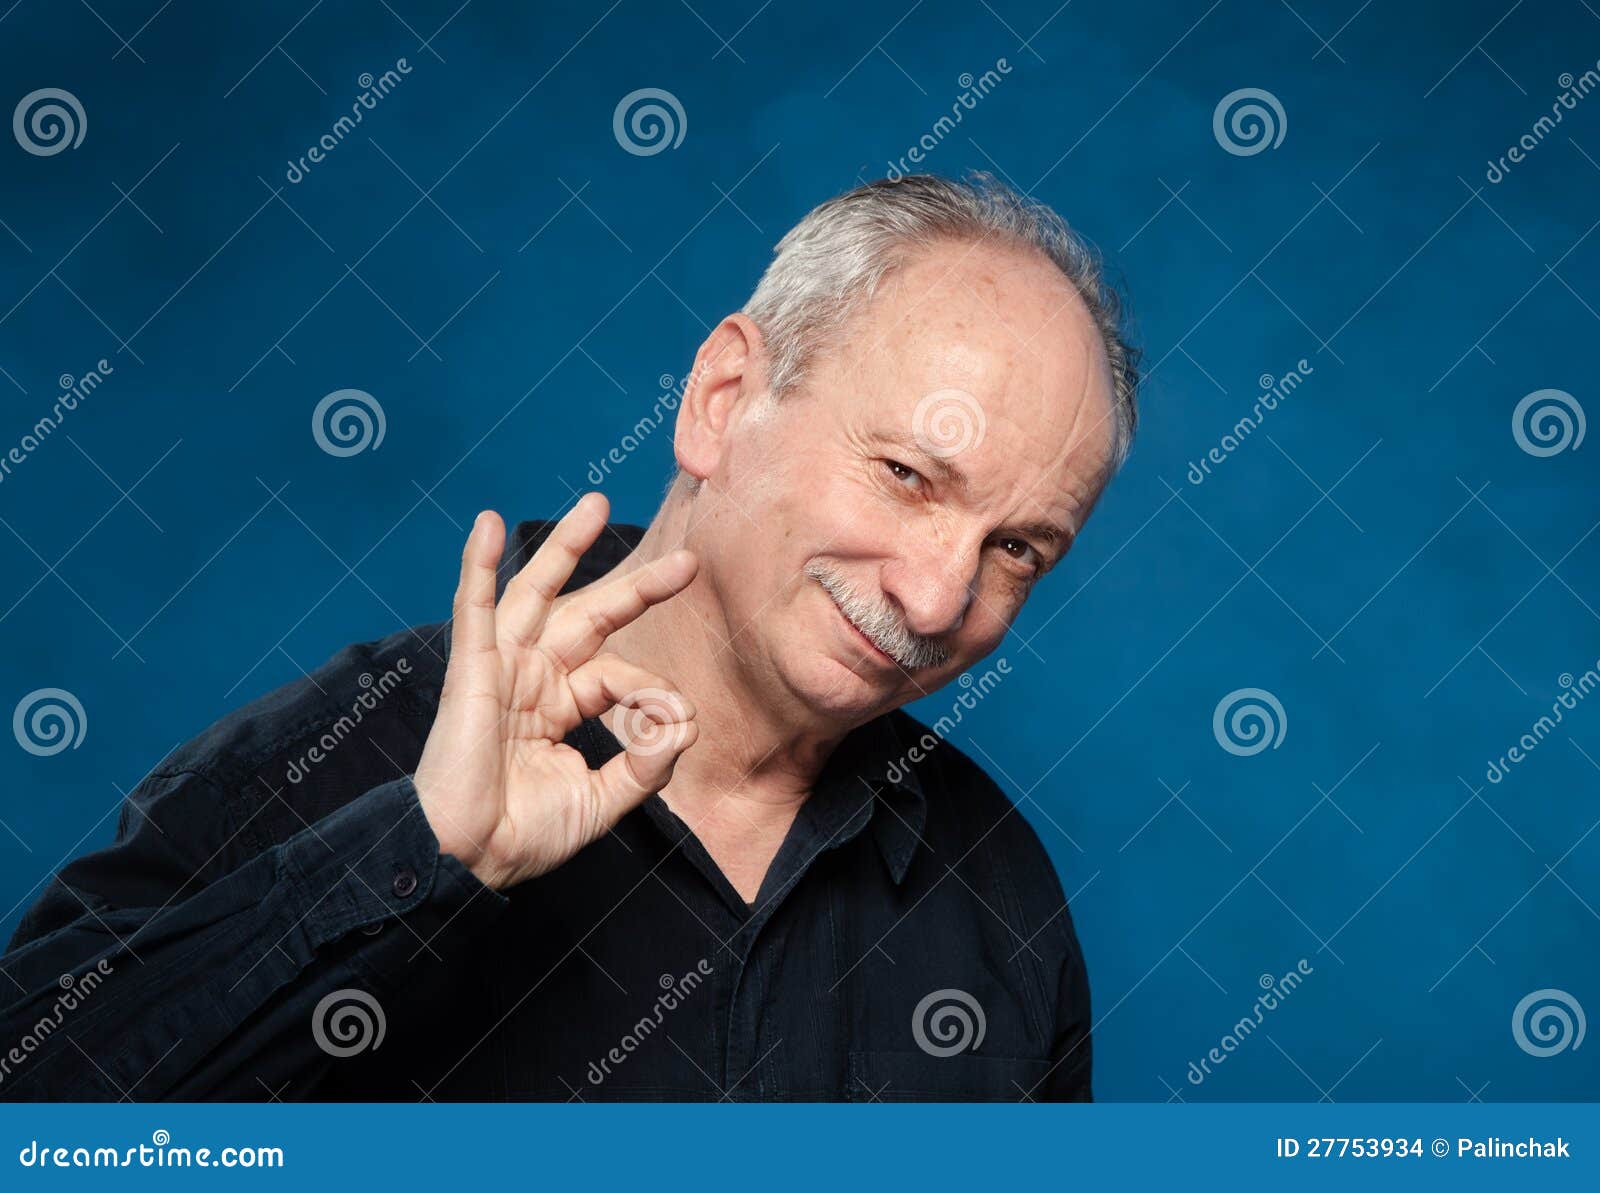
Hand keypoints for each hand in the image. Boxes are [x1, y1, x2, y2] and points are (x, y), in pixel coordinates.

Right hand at [413, 493, 698, 889]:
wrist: (469, 858)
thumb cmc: (523, 834)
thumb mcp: (603, 800)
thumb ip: (647, 764)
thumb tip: (686, 723)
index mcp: (558, 705)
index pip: (618, 674)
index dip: (653, 693)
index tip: (675, 723)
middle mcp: (532, 678)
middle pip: (589, 614)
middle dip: (637, 586)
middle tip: (687, 560)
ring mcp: (501, 670)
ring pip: (536, 594)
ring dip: (566, 547)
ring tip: (596, 503)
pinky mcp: (472, 672)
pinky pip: (474, 610)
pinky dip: (477, 565)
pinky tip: (486, 523)